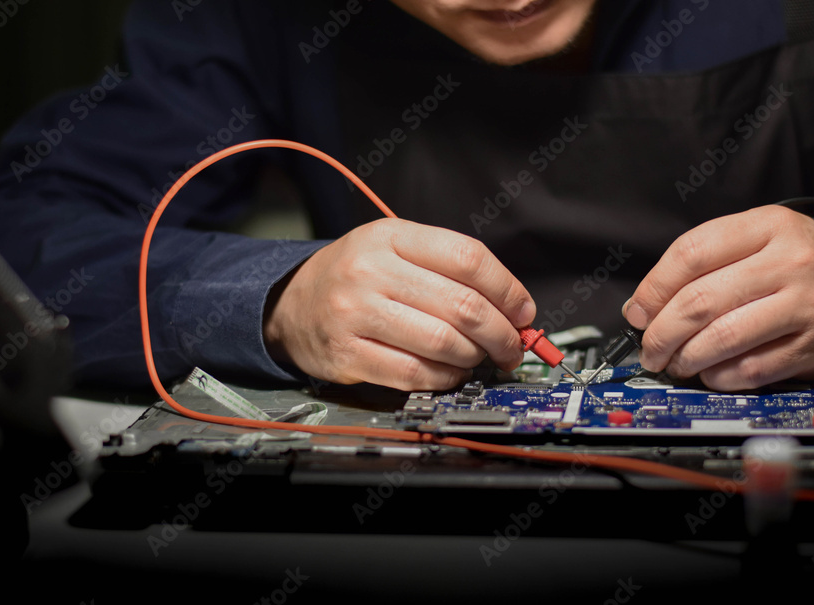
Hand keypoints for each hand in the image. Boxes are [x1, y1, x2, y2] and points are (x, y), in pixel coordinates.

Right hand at [264, 218, 535, 390]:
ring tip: (478, 358)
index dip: (508, 289)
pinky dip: (445, 378)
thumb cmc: (355, 276)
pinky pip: (415, 374)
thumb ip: (448, 268)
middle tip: (511, 346)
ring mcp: (355, 314)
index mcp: (391, 236)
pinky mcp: (347, 354)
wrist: (290, 303)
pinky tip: (450, 372)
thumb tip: (513, 309)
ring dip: (474, 358)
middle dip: (501, 333)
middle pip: (463, 305)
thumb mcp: (395, 248)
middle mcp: (371, 271)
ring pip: (443, 344)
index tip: (524, 312)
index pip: (468, 257)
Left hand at [623, 206, 813, 389]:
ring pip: (723, 338)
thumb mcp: (750, 239)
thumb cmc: (788, 260)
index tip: (637, 312)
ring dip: (686, 358)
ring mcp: (805, 306)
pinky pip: (751, 370)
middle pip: (702, 301)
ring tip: (675, 362)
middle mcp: (791, 263)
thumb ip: (697, 264)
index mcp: (768, 226)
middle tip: (649, 348)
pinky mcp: (813, 348)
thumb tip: (641, 309)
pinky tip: (709, 372)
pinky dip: (719, 376)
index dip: (654, 288)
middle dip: (662, 332)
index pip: (692, 254)